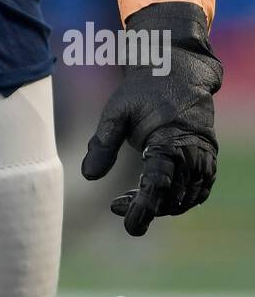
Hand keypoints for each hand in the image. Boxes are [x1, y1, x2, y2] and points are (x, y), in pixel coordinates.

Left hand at [81, 3, 221, 236]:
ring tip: (127, 201)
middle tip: (116, 206)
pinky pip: (197, 190)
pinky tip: (153, 196)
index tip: (129, 226)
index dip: (144, 207)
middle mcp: (192, 151)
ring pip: (186, 197)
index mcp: (169, 139)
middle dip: (145, 207)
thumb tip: (88, 176)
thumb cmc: (143, 90)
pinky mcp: (208, 159)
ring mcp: (204, 157)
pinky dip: (178, 199)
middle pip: (172, 196)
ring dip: (159, 206)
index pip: (158, 183)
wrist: (177, 70)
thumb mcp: (117, 111)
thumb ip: (104, 143)